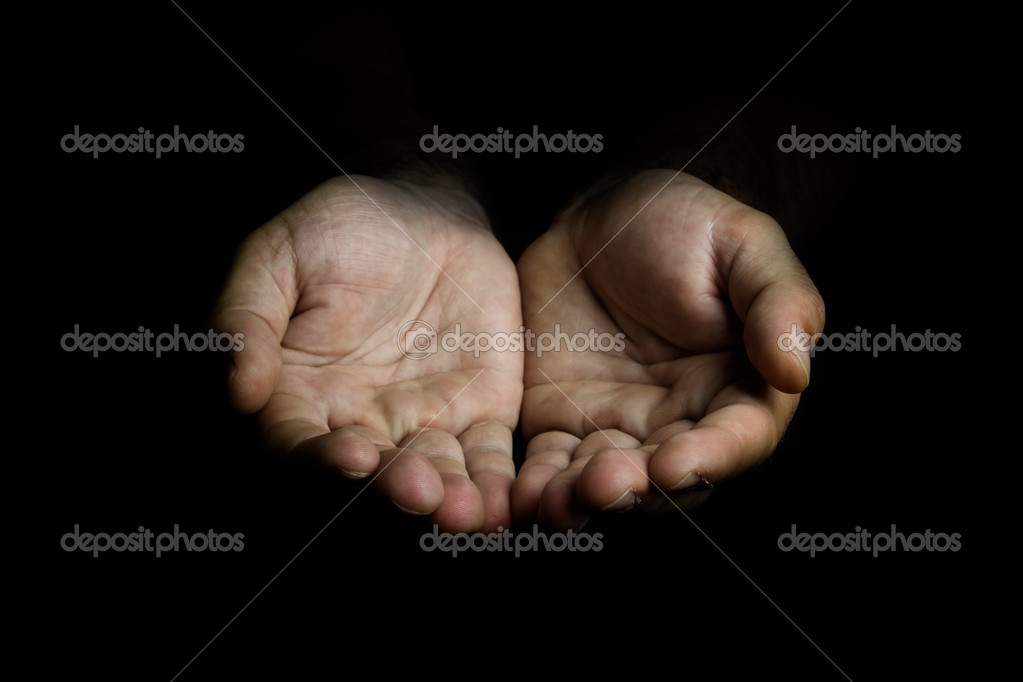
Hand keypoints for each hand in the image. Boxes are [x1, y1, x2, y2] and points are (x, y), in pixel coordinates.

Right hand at [212, 175, 522, 531]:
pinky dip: (496, 483)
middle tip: (421, 493)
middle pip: (372, 472)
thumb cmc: (341, 228)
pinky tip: (505, 503)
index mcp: (301, 393)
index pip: (298, 442)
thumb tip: (241, 390)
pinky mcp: (479, 414)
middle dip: (395, 487)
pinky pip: (487, 457)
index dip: (320, 458)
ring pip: (432, 475)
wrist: (427, 211)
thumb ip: (248, 316)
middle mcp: (359, 421)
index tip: (353, 455)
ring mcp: (421, 422)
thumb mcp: (279, 254)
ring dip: (449, 499)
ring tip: (465, 511)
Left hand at [511, 169, 824, 528]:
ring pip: (608, 483)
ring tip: (558, 501)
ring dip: (583, 501)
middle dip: (636, 490)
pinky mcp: (562, 423)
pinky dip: (538, 486)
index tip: (673, 463)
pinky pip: (551, 465)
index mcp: (739, 389)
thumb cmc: (687, 224)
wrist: (603, 217)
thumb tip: (794, 370)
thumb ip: (779, 303)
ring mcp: (620, 428)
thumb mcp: (745, 244)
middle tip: (604, 485)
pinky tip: (522, 495)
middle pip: (668, 479)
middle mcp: (682, 422)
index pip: (736, 438)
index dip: (708, 458)